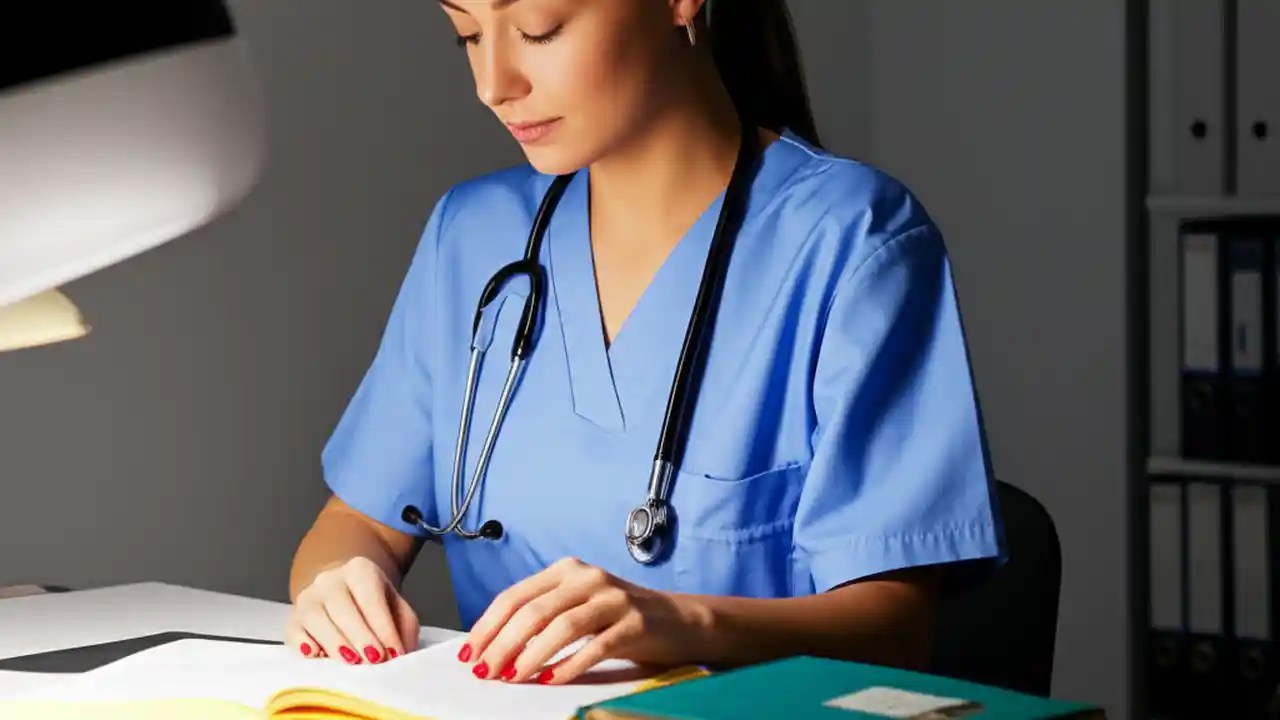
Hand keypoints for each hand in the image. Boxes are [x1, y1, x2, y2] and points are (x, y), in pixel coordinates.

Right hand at [287, 557, 419, 663]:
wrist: (344, 592)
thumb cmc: (374, 605)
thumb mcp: (397, 608)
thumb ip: (403, 628)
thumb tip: (400, 653)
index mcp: (360, 570)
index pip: (370, 597)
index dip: (381, 626)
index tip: (393, 652)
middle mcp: (330, 579)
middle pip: (341, 605)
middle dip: (359, 635)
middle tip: (373, 659)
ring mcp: (308, 597)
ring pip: (314, 616)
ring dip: (333, 641)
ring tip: (351, 661)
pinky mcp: (293, 618)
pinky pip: (293, 629)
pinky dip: (301, 642)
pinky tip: (313, 654)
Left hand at [460, 557, 706, 684]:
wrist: (679, 620)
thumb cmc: (620, 617)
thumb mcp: (578, 606)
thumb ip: (543, 616)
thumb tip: (494, 646)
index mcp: (567, 570)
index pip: (515, 596)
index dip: (488, 626)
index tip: (470, 653)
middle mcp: (588, 578)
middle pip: (533, 611)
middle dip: (502, 644)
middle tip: (486, 672)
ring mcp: (613, 599)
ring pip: (561, 626)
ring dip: (530, 655)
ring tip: (512, 677)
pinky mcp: (634, 623)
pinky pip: (595, 646)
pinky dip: (569, 665)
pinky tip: (551, 680)